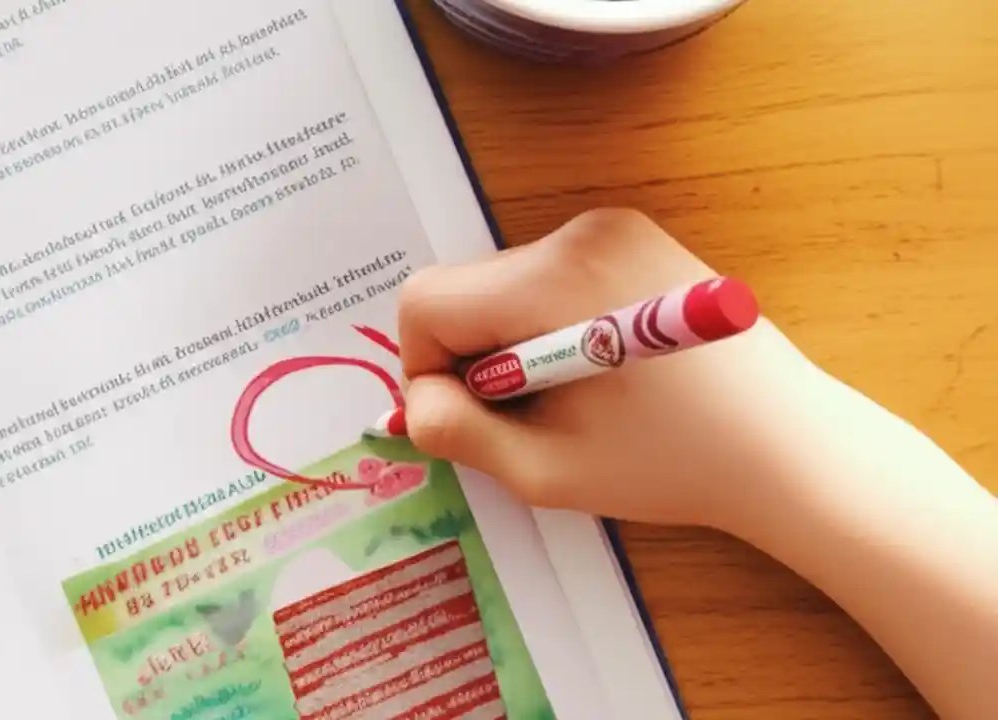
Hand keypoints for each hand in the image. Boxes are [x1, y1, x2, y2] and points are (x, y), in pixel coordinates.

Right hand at [398, 208, 826, 532]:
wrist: (789, 443)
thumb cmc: (673, 464)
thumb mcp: (546, 470)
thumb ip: (458, 433)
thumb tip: (411, 404)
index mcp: (552, 281)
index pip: (426, 301)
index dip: (427, 367)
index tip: (471, 416)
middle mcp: (577, 233)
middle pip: (465, 289)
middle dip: (472, 356)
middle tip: (526, 417)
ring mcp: (611, 228)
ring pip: (503, 283)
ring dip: (510, 342)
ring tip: (572, 397)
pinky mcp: (634, 237)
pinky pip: (547, 276)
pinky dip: (545, 322)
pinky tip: (597, 369)